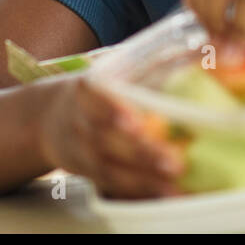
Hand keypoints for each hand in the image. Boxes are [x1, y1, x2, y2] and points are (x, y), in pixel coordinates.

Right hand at [38, 76, 183, 198]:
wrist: (47, 117)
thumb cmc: (96, 90)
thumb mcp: (108, 70)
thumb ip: (144, 65)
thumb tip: (197, 49)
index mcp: (86, 89)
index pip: (95, 99)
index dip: (113, 111)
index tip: (135, 123)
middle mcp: (80, 121)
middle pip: (106, 139)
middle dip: (140, 153)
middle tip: (174, 161)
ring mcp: (80, 150)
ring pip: (109, 168)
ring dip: (142, 179)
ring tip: (173, 185)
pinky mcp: (87, 171)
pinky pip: (110, 184)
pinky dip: (136, 191)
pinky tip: (162, 194)